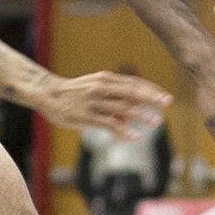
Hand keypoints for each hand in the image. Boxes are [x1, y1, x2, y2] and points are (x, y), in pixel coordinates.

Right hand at [33, 71, 171, 139]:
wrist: (48, 94)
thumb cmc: (75, 93)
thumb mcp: (95, 88)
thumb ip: (114, 98)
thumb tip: (134, 111)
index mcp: (105, 79)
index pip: (133, 83)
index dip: (151, 89)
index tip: (165, 97)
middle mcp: (100, 88)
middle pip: (131, 92)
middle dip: (151, 98)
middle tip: (166, 103)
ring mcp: (93, 102)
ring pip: (122, 108)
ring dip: (140, 115)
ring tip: (155, 122)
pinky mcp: (85, 116)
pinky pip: (108, 123)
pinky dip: (123, 130)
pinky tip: (134, 136)